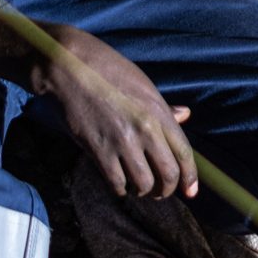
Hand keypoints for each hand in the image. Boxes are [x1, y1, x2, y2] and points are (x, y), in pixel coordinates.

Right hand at [30, 25, 196, 199]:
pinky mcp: (98, 150)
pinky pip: (118, 183)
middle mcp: (144, 128)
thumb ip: (162, 107)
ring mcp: (121, 141)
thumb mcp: (140, 83)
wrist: (67, 66)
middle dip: (167, 189)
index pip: (184, 153)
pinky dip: (121, 188)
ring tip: (137, 185)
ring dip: (143, 190)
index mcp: (157, 110)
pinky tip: (119, 180)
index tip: (190, 191)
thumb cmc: (105, 69)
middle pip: (168, 175)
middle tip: (160, 190)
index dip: (190, 177)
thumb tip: (185, 115)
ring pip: (144, 184)